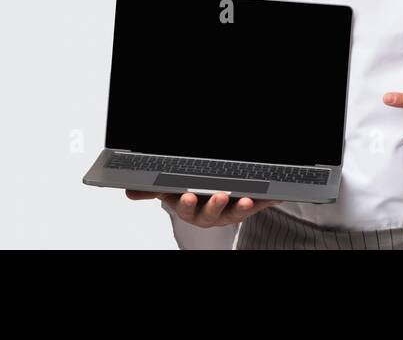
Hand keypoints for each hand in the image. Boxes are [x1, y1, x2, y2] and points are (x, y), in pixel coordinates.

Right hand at [125, 190, 282, 227]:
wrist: (212, 199)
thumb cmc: (190, 192)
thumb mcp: (170, 189)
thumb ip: (151, 190)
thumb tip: (128, 191)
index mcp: (188, 207)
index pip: (185, 207)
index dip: (187, 203)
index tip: (188, 196)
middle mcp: (209, 213)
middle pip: (211, 213)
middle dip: (215, 205)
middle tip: (220, 196)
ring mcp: (229, 212)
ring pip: (235, 213)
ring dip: (241, 207)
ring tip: (247, 199)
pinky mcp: (249, 208)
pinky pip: (259, 205)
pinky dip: (266, 200)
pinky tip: (274, 194)